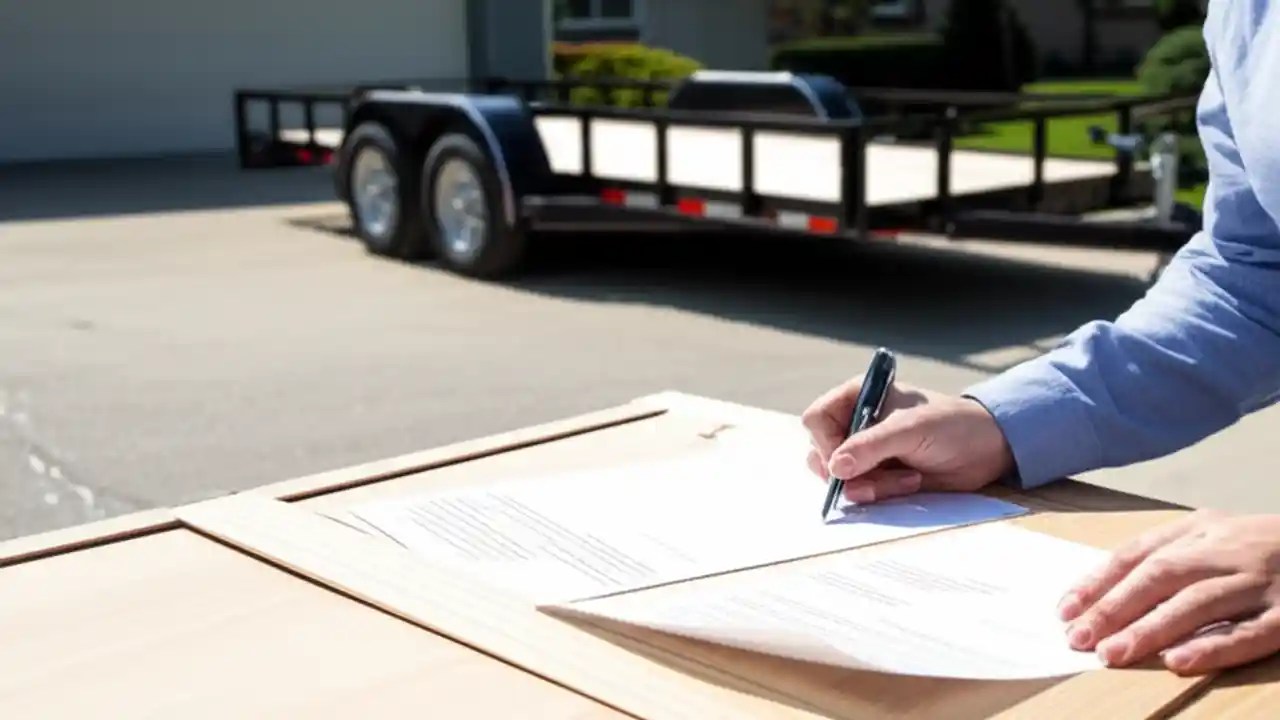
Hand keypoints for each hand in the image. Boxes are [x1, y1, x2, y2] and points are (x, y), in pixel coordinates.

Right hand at [801, 378, 1014, 503]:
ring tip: (907, 479)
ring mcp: (865, 453)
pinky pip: (860, 493)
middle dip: (850, 471)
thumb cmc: (951, 425)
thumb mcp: (910, 430)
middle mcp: (855, 423)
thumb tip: (834, 468)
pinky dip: (880, 495)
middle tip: (878, 478)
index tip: (845, 463)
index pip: (817, 420)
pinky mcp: (877, 477)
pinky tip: (910, 483)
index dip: (825, 443)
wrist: (988, 449)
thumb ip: (871, 446)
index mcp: (856, 396)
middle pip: (821, 453)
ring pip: (839, 478)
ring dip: (870, 486)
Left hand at [1060, 509, 1279, 674]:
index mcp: (1202, 529)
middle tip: (1078, 637)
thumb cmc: (1265, 547)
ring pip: (1197, 603)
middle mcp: (1227, 550)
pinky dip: (1212, 646)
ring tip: (1113, 654)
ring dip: (1150, 629)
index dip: (1100, 581)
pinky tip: (1179, 661)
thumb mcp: (1216, 535)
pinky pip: (1249, 632)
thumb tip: (1106, 591)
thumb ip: (1170, 554)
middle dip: (1115, 607)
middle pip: (1161, 576)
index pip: (1139, 553)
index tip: (1066, 609)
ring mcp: (1260, 582)